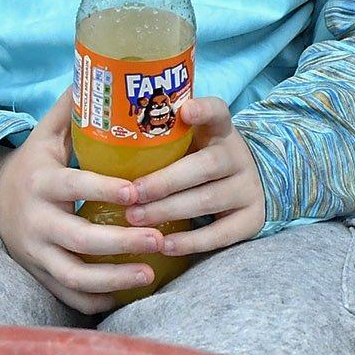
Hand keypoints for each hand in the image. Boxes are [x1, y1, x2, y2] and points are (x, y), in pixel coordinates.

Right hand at [0, 89, 167, 314]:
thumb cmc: (33, 163)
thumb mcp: (46, 134)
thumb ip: (71, 108)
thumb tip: (97, 68)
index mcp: (42, 181)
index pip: (74, 187)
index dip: (103, 190)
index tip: (136, 191)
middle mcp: (36, 220)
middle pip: (78, 239)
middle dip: (120, 243)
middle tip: (159, 239)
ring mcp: (35, 252)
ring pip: (72, 274)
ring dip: (112, 277)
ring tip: (150, 273)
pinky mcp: (38, 273)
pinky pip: (66, 294)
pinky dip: (96, 298)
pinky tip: (127, 293)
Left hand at [123, 96, 267, 257]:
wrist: (243, 188)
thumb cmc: (197, 164)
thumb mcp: (189, 144)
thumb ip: (162, 138)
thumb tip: (102, 134)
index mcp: (220, 131)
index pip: (218, 111)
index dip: (204, 110)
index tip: (185, 112)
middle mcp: (238, 156)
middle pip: (206, 165)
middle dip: (165, 182)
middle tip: (132, 194)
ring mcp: (248, 188)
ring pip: (209, 200)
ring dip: (169, 210)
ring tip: (135, 219)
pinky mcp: (252, 218)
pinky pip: (221, 233)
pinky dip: (191, 242)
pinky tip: (164, 244)